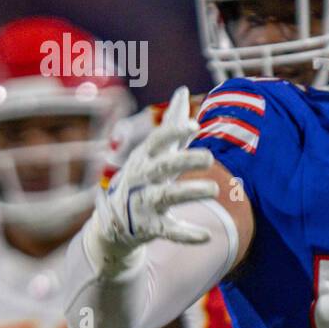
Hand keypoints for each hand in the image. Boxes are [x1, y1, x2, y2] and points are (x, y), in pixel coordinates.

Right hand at [84, 87, 216, 270]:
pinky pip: (169, 231)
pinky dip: (186, 234)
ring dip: (189, 192)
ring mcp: (143, 203)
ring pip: (166, 197)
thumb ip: (172, 124)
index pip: (158, 140)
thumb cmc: (143, 176)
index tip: (194, 124)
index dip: (174, 132)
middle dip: (184, 160)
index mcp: (145, 157)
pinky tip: (206, 236)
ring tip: (214, 189)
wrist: (113, 220)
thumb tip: (183, 91)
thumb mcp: (154, 151)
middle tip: (209, 156)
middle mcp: (141, 178)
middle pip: (163, 166)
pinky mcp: (149, 227)